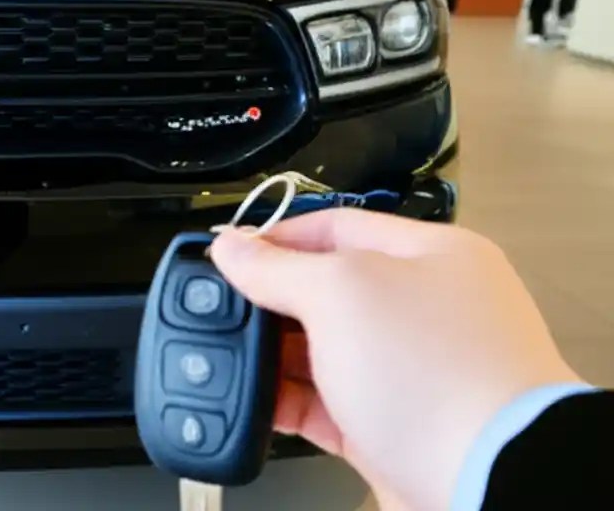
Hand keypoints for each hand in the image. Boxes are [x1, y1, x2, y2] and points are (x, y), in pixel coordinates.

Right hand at [210, 209, 580, 510]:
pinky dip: (288, 404)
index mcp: (431, 256)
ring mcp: (412, 373)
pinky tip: (256, 402)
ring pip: (325, 353)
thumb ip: (279, 268)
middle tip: (222, 311)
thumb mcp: (343, 294)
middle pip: (328, 292)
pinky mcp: (394, 429)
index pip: (337, 228)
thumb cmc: (444, 376)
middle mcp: (426, 311)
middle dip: (271, 302)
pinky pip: (327, 406)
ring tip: (230, 358)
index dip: (276, 238)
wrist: (488, 482)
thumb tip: (233, 248)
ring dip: (275, 358)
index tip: (228, 255)